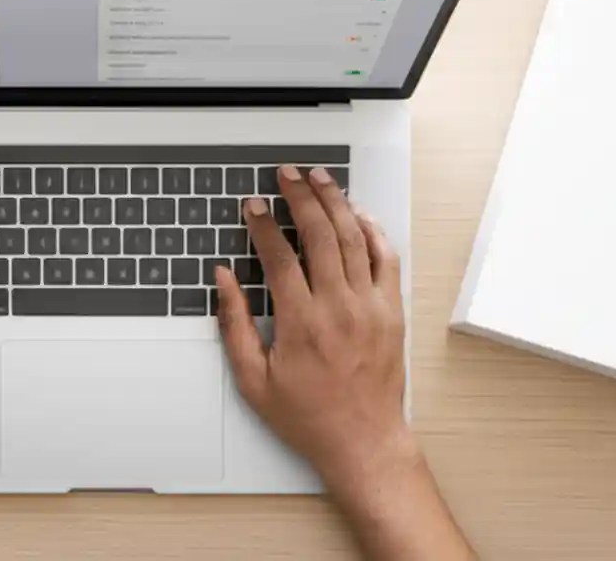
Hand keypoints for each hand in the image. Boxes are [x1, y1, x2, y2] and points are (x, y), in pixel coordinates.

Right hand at [216, 166, 473, 559]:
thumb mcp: (252, 379)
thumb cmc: (306, 415)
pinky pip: (385, 259)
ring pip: (354, 238)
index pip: (279, 256)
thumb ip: (234, 324)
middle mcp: (338, 307)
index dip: (263, 225)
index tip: (254, 206)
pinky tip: (358, 213)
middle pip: (320, 234)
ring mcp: (370, 306)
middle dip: (300, 197)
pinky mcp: (391, 311)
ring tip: (320, 178)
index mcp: (301, 323)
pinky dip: (372, 230)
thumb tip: (224, 279)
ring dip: (336, 202)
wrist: (363, 440)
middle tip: (286, 175)